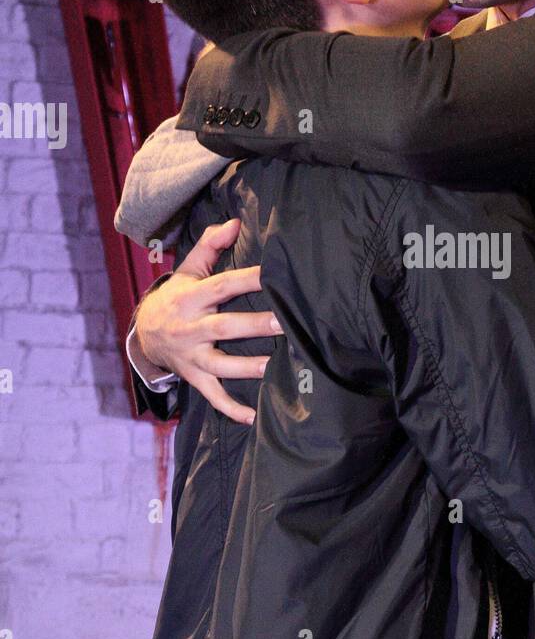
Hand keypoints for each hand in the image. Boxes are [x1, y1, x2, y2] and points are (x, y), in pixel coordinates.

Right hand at [135, 218, 281, 423]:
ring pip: (219, 364)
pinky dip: (231, 408)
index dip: (247, 279)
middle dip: (255, 326)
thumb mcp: (188, 270)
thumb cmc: (178, 297)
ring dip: (247, 367)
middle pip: (224, 327)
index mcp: (191, 298)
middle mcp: (190, 328)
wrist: (144, 334)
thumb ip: (210, 246)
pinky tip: (254, 416)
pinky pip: (212, 395)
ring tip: (275, 367)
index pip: (222, 286)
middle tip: (285, 324)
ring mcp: (191, 356)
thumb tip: (234, 222)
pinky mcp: (193, 377)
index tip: (273, 274)